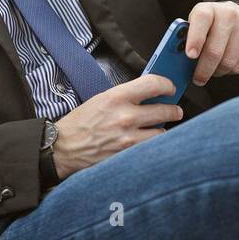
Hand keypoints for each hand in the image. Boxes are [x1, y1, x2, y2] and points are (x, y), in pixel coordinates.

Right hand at [52, 75, 182, 179]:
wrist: (64, 147)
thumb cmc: (80, 123)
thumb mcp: (101, 99)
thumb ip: (126, 96)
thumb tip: (150, 94)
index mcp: (116, 97)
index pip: (153, 84)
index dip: (167, 85)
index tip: (170, 88)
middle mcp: (125, 116)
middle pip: (165, 110)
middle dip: (173, 110)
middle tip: (175, 110)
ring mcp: (128, 138)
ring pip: (162, 132)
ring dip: (163, 129)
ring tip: (158, 128)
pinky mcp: (128, 155)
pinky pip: (152, 148)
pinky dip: (153, 145)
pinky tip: (149, 142)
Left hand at [184, 1, 238, 86]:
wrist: (238, 13)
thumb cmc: (211, 24)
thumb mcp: (196, 23)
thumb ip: (186, 37)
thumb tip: (178, 60)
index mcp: (209, 9)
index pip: (202, 20)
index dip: (195, 39)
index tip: (190, 55)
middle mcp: (229, 15)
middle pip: (215, 50)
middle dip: (203, 70)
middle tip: (198, 79)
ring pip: (228, 61)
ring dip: (217, 72)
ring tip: (211, 71)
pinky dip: (229, 71)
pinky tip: (224, 66)